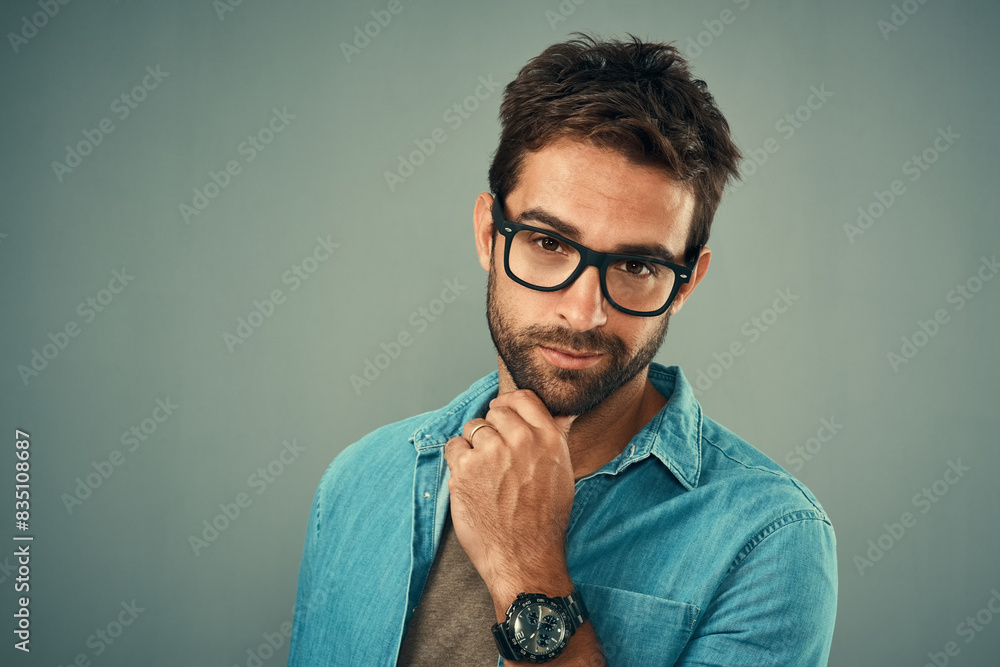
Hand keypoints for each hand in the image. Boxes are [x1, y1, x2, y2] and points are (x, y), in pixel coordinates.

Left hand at [443, 389, 577, 600]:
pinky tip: (470, 480)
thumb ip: (555, 438)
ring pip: (473, 427)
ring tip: (485, 474)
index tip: (502, 415)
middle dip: (492, 430)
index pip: (522, 399)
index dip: (508, 405)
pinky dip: (457, 460)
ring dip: (474, 445)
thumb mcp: (562, 473)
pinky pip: (454, 446)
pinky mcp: (465, 468)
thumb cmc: (544, 520)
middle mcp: (521, 440)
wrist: (524, 558)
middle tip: (495, 458)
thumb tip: (562, 412)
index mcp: (548, 439)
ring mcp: (491, 452)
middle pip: (495, 411)